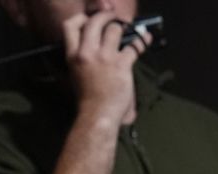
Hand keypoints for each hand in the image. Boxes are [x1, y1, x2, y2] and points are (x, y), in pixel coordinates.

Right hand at [60, 4, 143, 126]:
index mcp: (72, 55)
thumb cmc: (87, 99)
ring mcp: (104, 57)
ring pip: (114, 30)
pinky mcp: (121, 65)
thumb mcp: (73, 74)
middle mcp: (86, 52)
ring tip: (128, 30)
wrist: (97, 113)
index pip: (70, 26)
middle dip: (106, 16)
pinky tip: (146, 38)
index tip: (90, 18)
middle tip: (114, 17)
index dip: (82, 18)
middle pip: (94, 22)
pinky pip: (134, 46)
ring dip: (122, 28)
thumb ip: (79, 59)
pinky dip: (142, 41)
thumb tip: (87, 48)